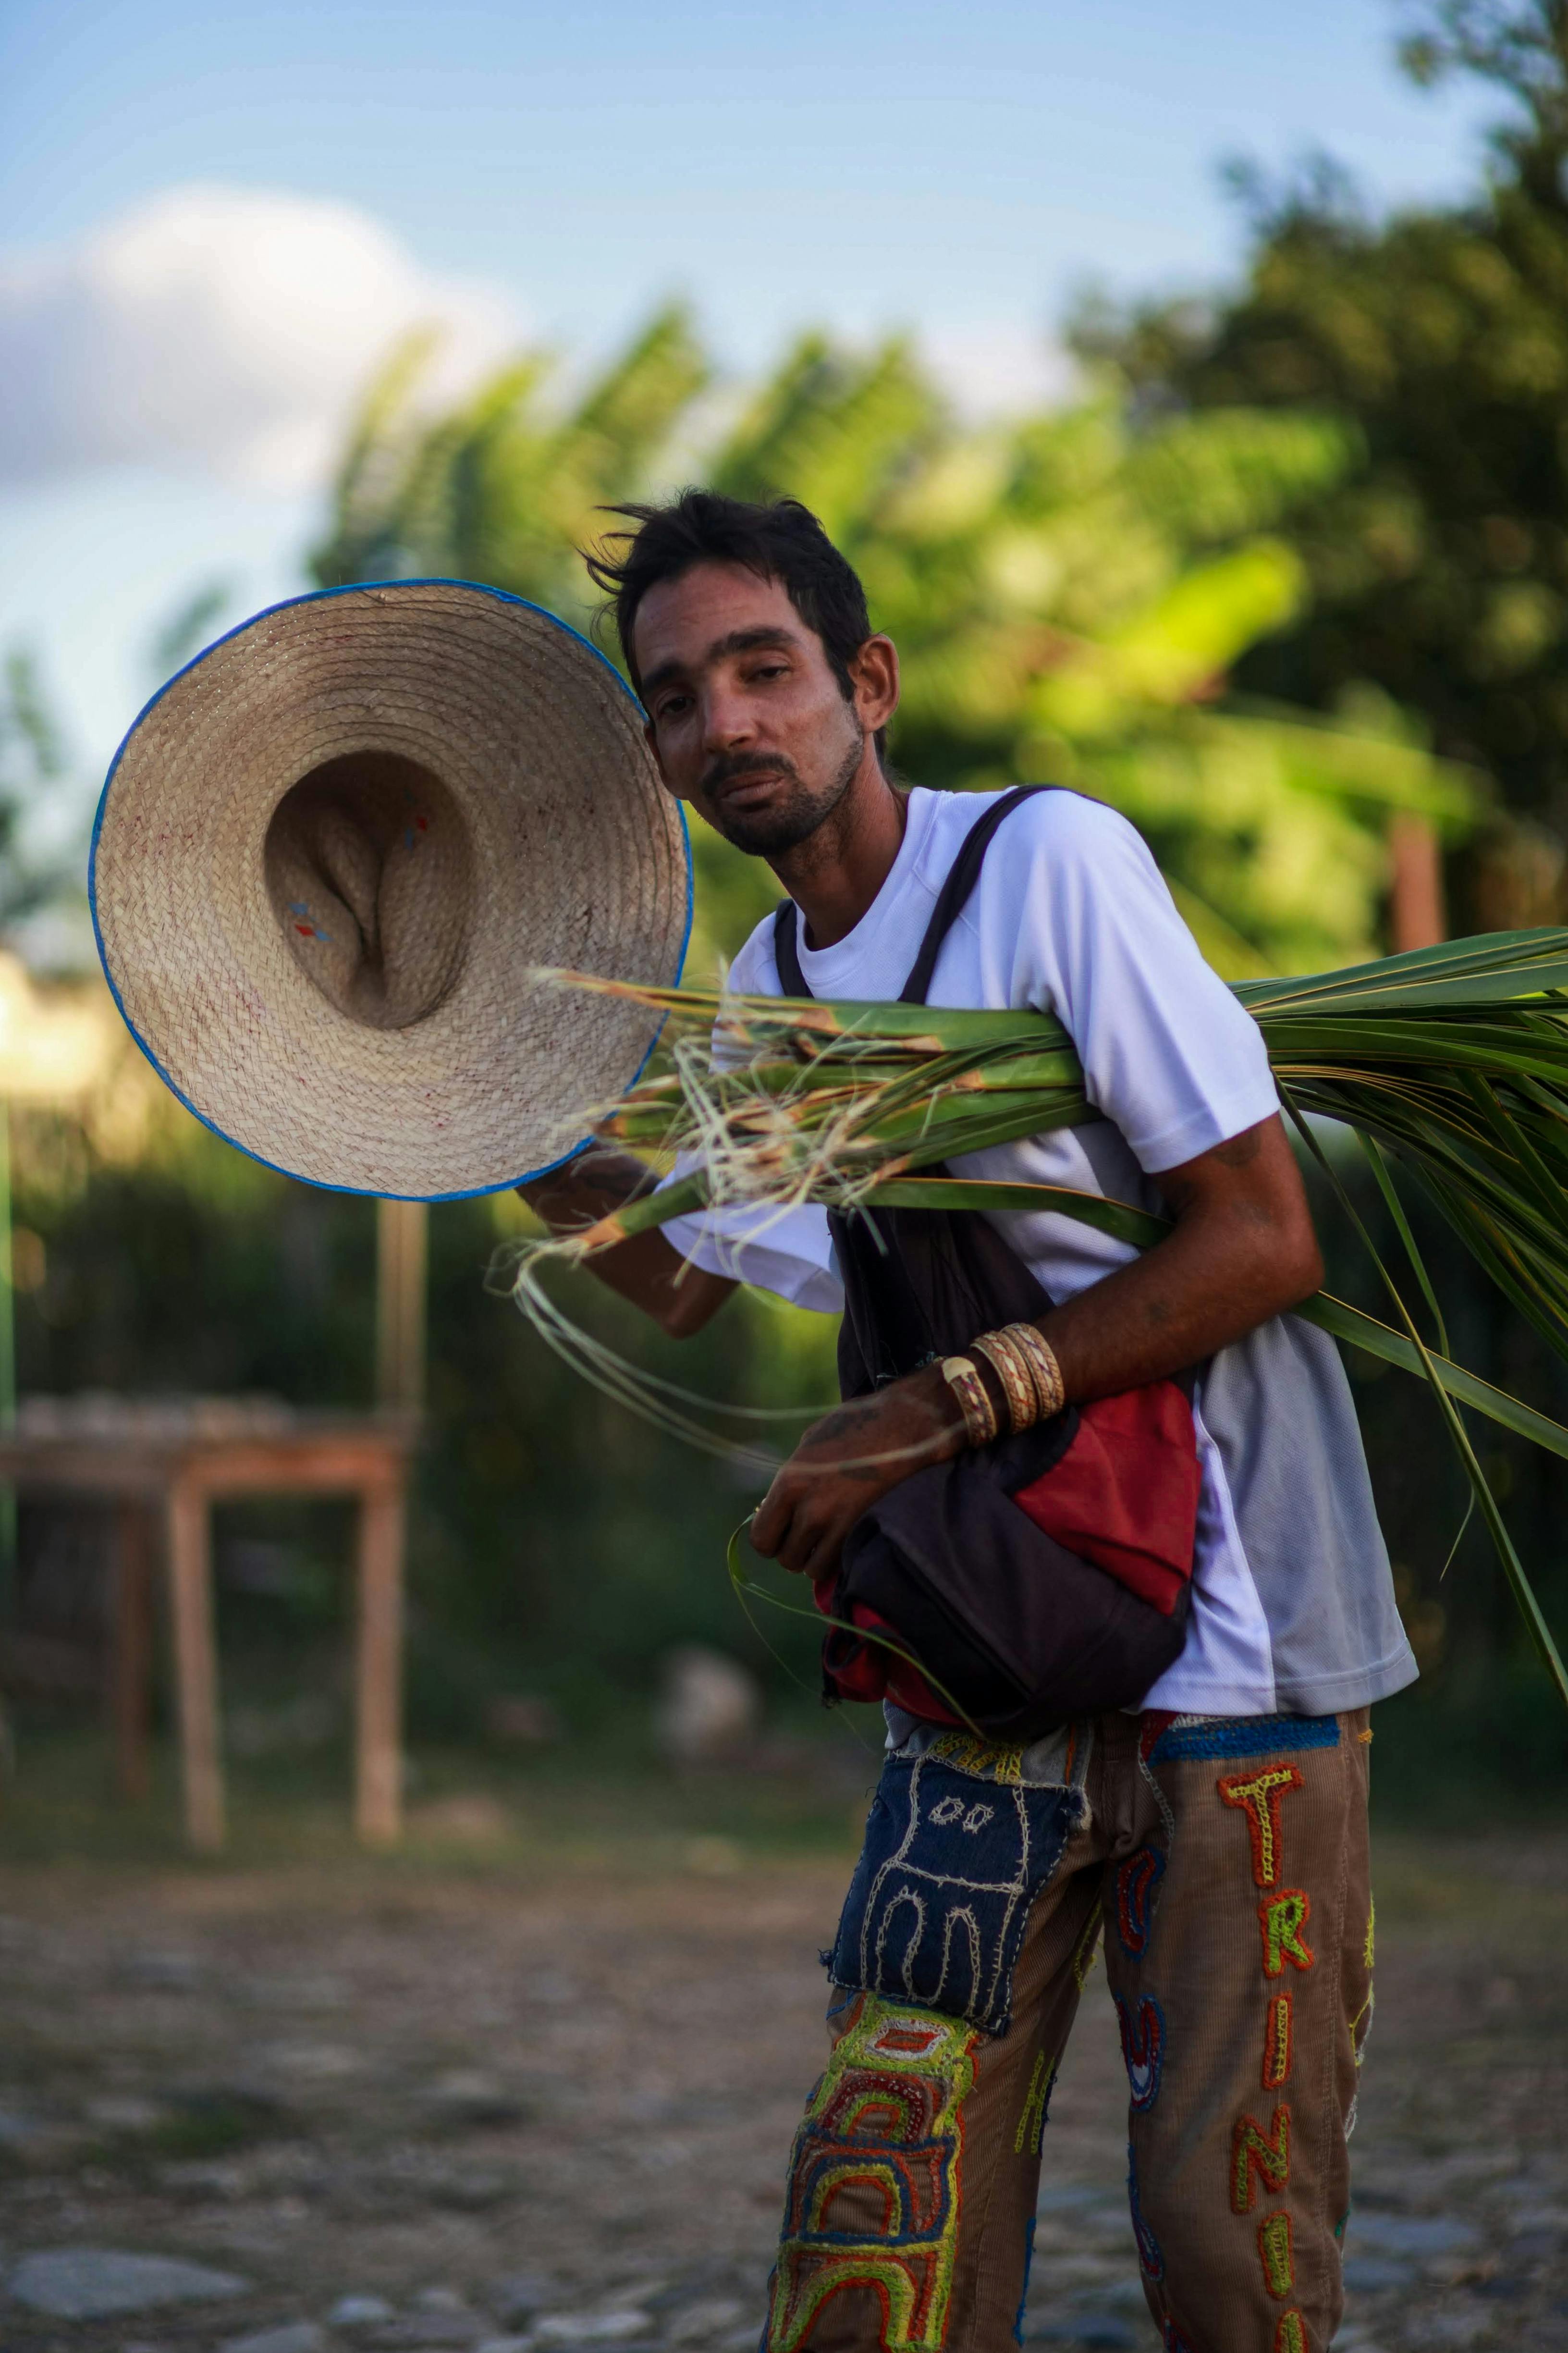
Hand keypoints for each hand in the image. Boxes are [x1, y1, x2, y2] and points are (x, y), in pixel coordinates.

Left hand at [749, 1365, 965, 1580]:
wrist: (902, 1426)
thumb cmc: (855, 1426)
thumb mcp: (808, 1445)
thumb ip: (790, 1480)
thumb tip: (776, 1506)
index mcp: (789, 1483)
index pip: (760, 1538)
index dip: (770, 1539)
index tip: (782, 1530)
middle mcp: (809, 1509)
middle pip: (784, 1558)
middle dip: (792, 1550)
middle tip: (805, 1535)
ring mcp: (837, 1524)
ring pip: (810, 1568)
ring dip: (814, 1559)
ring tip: (825, 1540)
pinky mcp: (862, 1531)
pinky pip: (836, 1565)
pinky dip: (835, 1561)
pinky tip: (842, 1540)